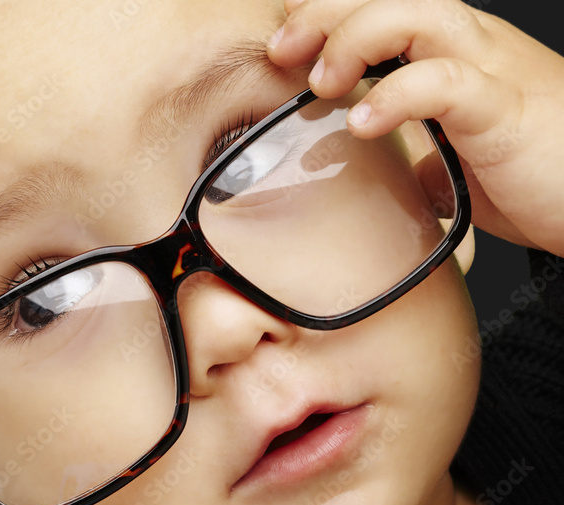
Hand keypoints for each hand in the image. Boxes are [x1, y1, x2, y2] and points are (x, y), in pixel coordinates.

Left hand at [267, 0, 563, 256]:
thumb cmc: (542, 174)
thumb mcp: (466, 157)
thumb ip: (428, 148)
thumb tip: (396, 167)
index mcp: (457, 53)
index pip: (387, 8)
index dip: (329, 14)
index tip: (283, 46)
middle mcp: (473, 47)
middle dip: (326, 13)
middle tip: (281, 52)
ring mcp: (493, 71)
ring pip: (419, 15)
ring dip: (356, 40)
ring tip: (320, 83)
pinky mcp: (505, 109)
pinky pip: (446, 82)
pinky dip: (396, 96)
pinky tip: (362, 123)